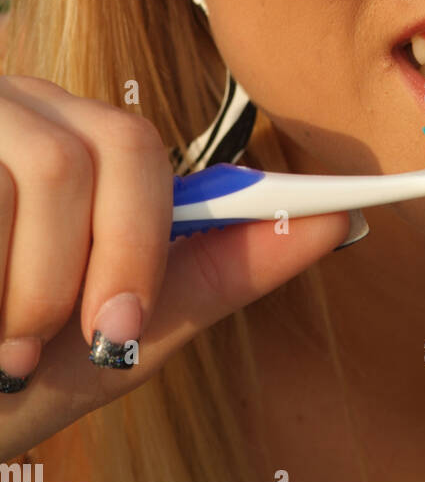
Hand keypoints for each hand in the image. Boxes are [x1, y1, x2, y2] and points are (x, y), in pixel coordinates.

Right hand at [0, 74, 347, 459]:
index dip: (174, 221)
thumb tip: (335, 217)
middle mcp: (14, 111)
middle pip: (115, 147)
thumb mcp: (112, 333)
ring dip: (28, 290)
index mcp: (64, 147)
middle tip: (74, 345)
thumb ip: (214, 273)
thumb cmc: (8, 370)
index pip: (144, 149)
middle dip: (109, 266)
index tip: (206, 282)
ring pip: (49, 171)